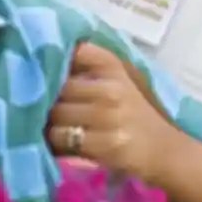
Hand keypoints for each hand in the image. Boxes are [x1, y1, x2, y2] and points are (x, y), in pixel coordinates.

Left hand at [46, 42, 179, 184]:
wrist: (162, 150)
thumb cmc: (131, 112)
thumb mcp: (116, 80)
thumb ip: (84, 68)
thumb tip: (39, 61)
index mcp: (112, 66)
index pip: (75, 52)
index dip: (54, 59)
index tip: (42, 68)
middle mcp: (112, 87)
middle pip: (59, 87)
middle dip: (47, 98)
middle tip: (43, 107)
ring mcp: (109, 116)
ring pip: (57, 114)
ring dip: (49, 122)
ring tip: (53, 127)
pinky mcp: (106, 144)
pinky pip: (62, 138)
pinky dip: (56, 142)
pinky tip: (62, 143)